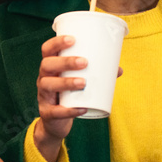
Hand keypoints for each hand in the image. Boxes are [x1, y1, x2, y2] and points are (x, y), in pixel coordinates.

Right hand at [34, 35, 122, 161]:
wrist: (56, 122)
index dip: (56, 42)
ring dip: (66, 82)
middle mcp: (43, 78)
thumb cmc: (68, 94)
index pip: (47, 50)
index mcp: (51, 67)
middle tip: (84, 62)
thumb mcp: (78, 82)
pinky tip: (81, 108)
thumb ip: (96, 74)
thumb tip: (118, 69)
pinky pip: (55, 111)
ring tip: (84, 82)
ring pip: (48, 85)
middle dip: (65, 62)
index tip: (73, 39)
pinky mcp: (47, 113)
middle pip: (47, 65)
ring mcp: (43, 96)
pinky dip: (69, 110)